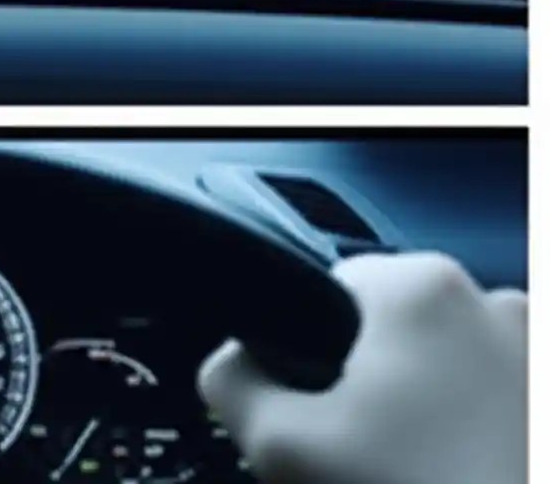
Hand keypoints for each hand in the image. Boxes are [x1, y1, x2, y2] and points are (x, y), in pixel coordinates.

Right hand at [199, 253, 526, 483]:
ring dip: (430, 408)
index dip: (307, 354)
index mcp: (421, 285)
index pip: (329, 289)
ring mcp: (541, 350)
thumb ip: (231, 382)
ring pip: (451, 366)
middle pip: (394, 329)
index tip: (318, 419)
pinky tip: (462, 473)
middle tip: (364, 458)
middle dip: (373, 383)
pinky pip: (498, 397)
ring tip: (419, 472)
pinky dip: (478, 428)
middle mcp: (496, 298)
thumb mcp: (281, 447)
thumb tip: (232, 361)